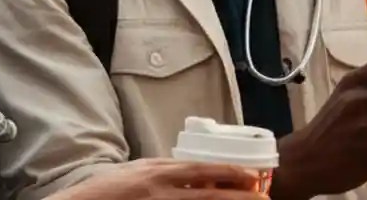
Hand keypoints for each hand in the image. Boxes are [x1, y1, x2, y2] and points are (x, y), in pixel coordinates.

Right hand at [49, 159, 267, 199]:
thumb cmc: (103, 192)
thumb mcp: (136, 172)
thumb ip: (162, 174)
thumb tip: (192, 177)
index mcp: (157, 171)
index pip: (201, 169)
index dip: (230, 172)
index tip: (253, 176)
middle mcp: (158, 188)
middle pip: (207, 194)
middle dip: (238, 196)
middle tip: (263, 198)